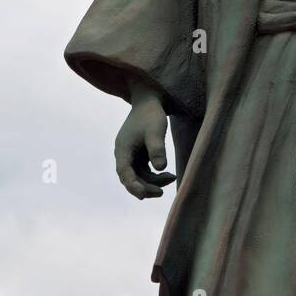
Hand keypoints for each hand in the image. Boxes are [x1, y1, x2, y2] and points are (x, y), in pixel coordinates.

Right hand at [114, 81, 175, 199]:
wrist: (149, 100)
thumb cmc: (151, 114)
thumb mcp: (156, 130)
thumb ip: (157, 148)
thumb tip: (160, 168)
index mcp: (123, 149)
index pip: (124, 172)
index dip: (133, 185)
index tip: (143, 194)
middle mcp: (123, 154)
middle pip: (130, 179)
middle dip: (145, 188)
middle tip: (161, 193)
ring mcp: (130, 155)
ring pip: (139, 177)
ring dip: (153, 182)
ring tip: (172, 177)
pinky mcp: (138, 155)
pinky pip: (144, 172)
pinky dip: (155, 176)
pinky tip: (169, 174)